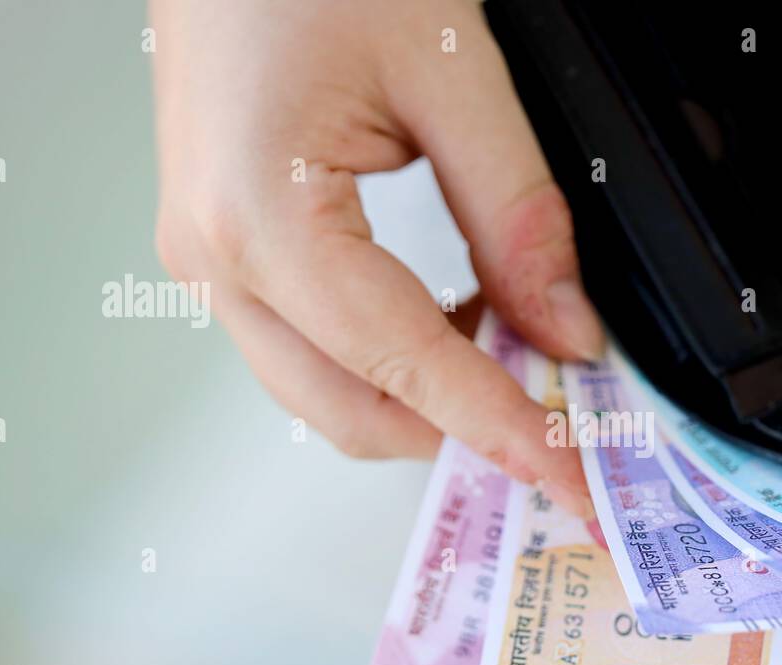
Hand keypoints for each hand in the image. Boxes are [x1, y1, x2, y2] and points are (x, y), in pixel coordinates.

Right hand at [150, 0, 602, 513]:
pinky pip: (314, 347)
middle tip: (562, 419)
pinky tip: (457, 319)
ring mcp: (210, 259)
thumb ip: (516, 214)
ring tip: (516, 352)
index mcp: (258, 214)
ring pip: (329, 391)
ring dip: (428, 396)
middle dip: (464, 430)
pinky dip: (393, 358)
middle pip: (355, 409)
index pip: (406, 363)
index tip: (571, 476)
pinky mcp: (225, 248)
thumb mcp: (450, 71)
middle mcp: (216, 257)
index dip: (500, 427)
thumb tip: (564, 329)